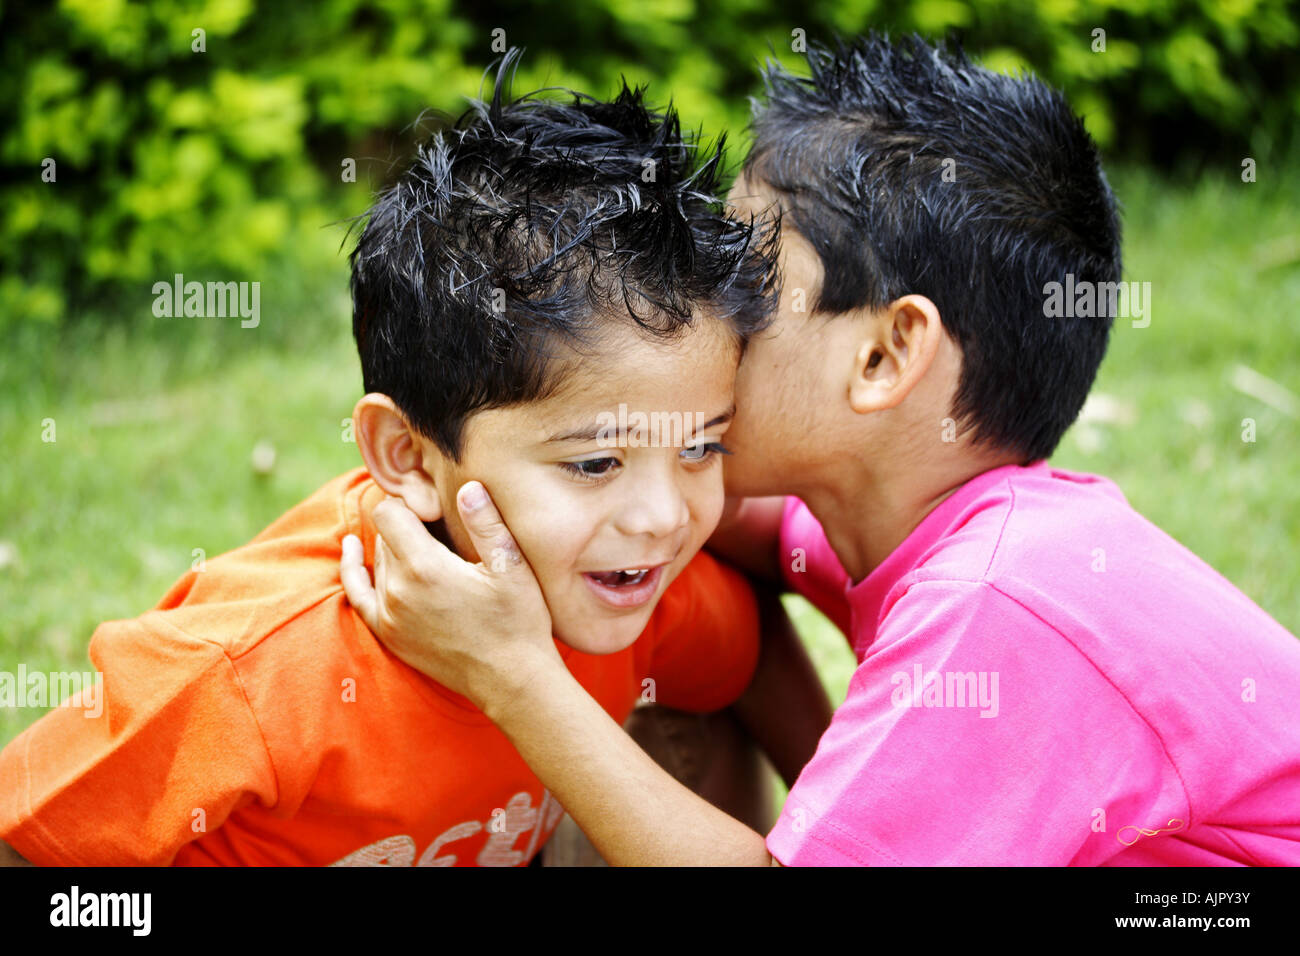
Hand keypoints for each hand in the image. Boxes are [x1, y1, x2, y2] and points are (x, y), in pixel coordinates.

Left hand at [339, 480, 558, 712]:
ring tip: (429, 542)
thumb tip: (466, 486)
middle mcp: (398, 589)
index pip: (390, 511)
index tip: (437, 506)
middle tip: (440, 523)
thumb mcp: (512, 565)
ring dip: (396, 545)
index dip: (411, 500)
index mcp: (425, 566)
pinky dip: (353, 569)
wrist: (513, 680)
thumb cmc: (519, 620)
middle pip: (385, 533)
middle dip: (407, 521)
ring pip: (378, 559)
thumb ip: (486, 522)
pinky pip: (357, 594)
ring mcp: (389, 614)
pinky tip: (353, 549)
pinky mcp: (389, 634)